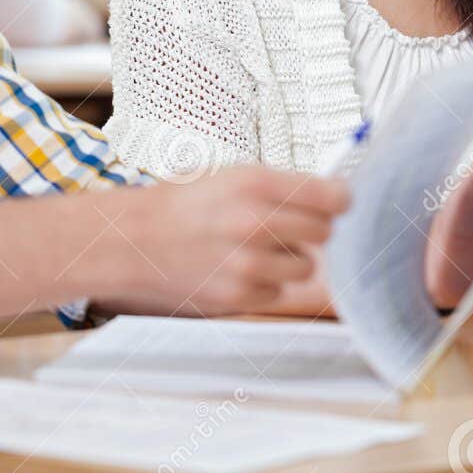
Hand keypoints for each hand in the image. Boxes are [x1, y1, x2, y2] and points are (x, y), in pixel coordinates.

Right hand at [96, 166, 346, 314]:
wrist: (133, 241)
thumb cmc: (182, 204)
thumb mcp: (230, 176)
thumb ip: (280, 187)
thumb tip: (332, 197)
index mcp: (256, 184)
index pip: (332, 197)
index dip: (339, 200)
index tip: (337, 202)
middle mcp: (256, 224)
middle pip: (324, 233)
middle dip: (312, 229)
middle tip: (289, 225)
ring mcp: (247, 264)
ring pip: (305, 267)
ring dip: (289, 260)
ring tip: (255, 248)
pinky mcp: (238, 296)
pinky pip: (278, 293)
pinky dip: (264, 284)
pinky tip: (236, 269)